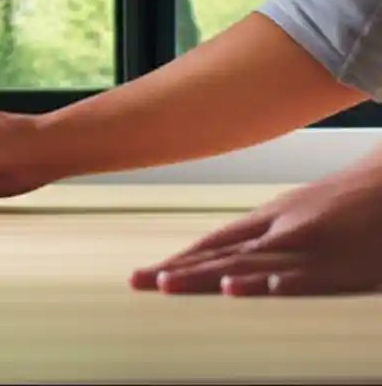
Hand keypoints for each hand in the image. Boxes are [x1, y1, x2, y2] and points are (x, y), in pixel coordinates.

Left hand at [130, 161, 381, 295]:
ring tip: (167, 285)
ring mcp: (303, 247)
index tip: (147, 274)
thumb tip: (229, 248)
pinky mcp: (333, 267)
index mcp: (270, 219)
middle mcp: (278, 231)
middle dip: (176, 271)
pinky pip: (294, 279)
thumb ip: (268, 228)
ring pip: (244, 266)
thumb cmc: (352, 200)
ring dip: (204, 277)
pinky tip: (236, 290)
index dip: (180, 259)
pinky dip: (264, 284)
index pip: (214, 243)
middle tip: (137, 282)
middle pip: (218, 255)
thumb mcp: (302, 209)